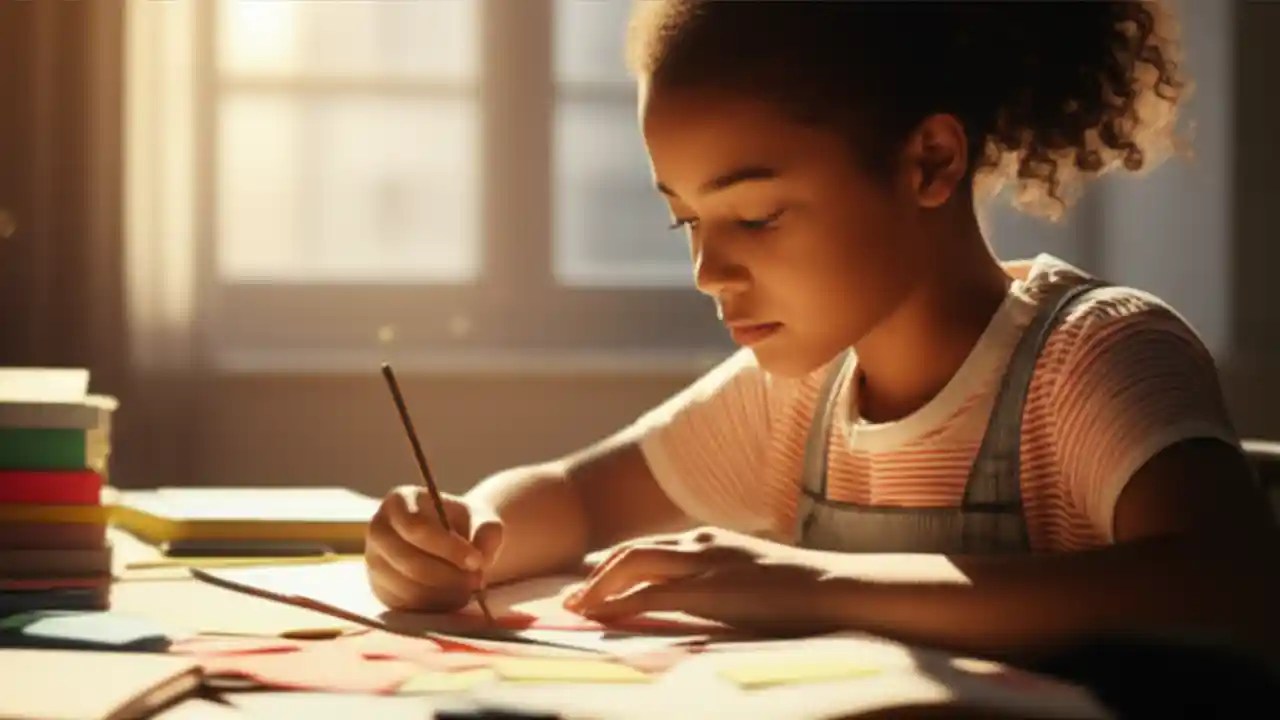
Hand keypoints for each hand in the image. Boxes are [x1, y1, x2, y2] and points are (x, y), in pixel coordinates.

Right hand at [365, 486, 504, 611]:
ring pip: (406, 586)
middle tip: (477, 580)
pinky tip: (455, 596)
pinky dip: (434, 605)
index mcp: (399, 501)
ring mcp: (374, 561)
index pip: (415, 527)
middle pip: (408, 561)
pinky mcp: (380, 589)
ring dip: (444, 592)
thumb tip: (481, 559)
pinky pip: (405, 605)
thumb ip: (488, 533)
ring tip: (469, 588)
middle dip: (448, 575)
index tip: (476, 560)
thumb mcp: (481, 519)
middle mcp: (378, 530)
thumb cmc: (462, 525)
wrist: (450, 542)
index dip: (447, 547)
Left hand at [563, 527, 844, 634]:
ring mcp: (702, 562)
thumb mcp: (755, 580)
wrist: (837, 588)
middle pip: (631, 552)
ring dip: (598, 587)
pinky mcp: (707, 589)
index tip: (594, 584)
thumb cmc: (804, 592)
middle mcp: (700, 543)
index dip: (616, 565)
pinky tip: (602, 620)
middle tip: (571, 598)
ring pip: (630, 564)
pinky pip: (649, 595)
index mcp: (710, 540)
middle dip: (596, 574)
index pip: (650, 548)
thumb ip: (726, 582)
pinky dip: (620, 605)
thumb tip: (712, 601)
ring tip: (577, 610)